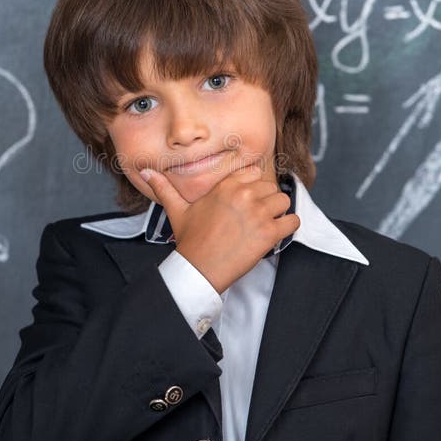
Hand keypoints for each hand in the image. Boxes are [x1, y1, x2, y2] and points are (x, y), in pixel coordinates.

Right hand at [140, 150, 299, 293]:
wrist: (198, 268)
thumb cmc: (189, 241)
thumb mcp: (177, 210)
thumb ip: (165, 189)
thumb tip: (147, 173)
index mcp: (225, 186)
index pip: (253, 172)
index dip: (253, 186)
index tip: (249, 199)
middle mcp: (243, 194)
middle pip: (270, 187)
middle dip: (266, 200)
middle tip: (256, 216)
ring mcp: (258, 213)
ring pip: (283, 201)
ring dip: (279, 212)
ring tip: (267, 224)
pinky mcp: (269, 233)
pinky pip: (292, 221)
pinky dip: (289, 227)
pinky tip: (277, 234)